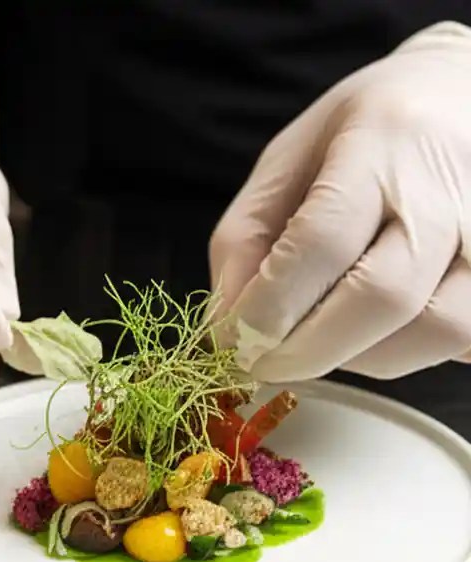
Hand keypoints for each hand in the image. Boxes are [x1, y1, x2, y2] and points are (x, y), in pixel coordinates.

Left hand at [210, 21, 470, 381]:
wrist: (466, 89)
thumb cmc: (366, 130)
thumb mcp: (287, 159)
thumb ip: (244, 240)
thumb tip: (227, 328)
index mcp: (383, 141)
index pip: (323, 241)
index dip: (270, 307)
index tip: (234, 342)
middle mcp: (451, 185)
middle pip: (383, 298)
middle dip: (310, 349)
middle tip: (266, 361)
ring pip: (438, 330)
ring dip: (364, 357)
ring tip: (326, 338)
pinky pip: (470, 339)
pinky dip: (417, 352)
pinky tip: (383, 328)